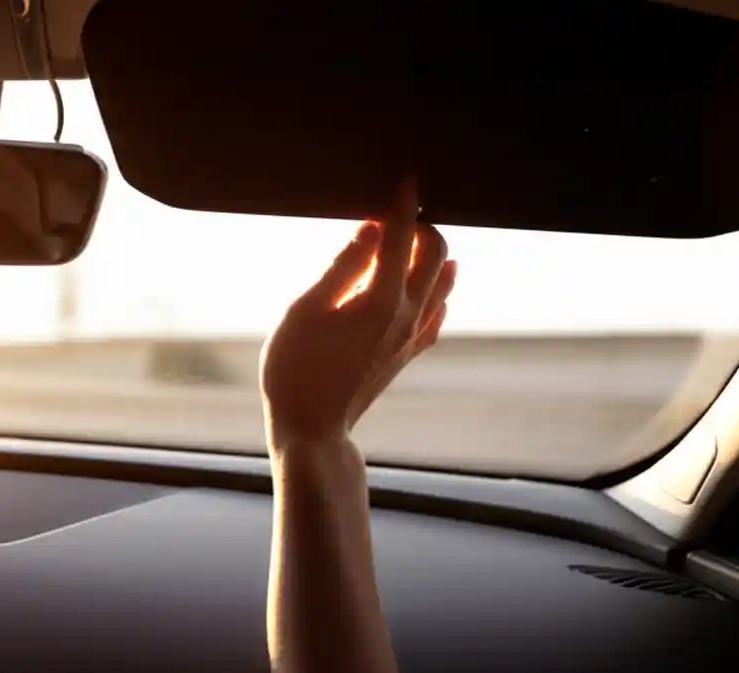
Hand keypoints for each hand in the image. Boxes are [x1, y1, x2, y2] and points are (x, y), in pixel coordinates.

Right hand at [260, 179, 456, 448]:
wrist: (312, 428)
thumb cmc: (296, 369)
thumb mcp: (306, 309)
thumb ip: (342, 266)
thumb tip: (370, 229)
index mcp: (380, 299)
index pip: (401, 236)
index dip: (402, 203)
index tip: (406, 178)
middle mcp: (407, 315)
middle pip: (435, 254)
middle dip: (421, 225)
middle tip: (395, 212)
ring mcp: (411, 337)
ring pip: (443, 283)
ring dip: (432, 255)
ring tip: (412, 238)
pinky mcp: (407, 355)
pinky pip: (437, 315)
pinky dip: (439, 291)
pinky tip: (434, 287)